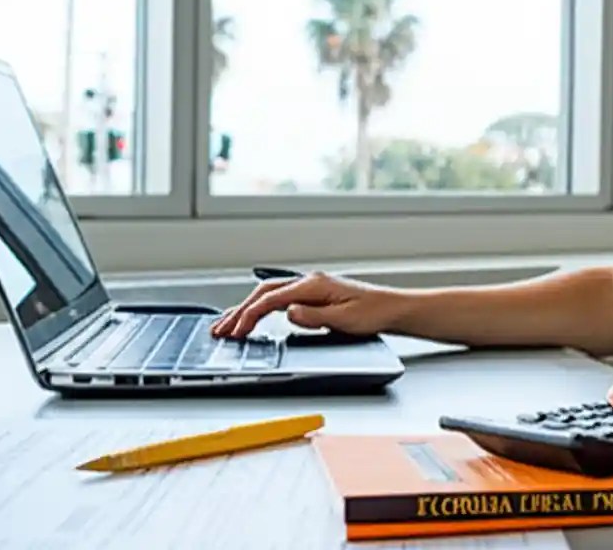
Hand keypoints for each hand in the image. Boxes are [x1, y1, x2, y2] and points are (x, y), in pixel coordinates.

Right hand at [209, 271, 406, 338]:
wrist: (392, 308)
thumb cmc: (373, 313)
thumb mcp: (344, 319)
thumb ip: (314, 316)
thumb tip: (288, 312)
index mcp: (314, 285)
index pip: (272, 299)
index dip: (250, 315)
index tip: (236, 330)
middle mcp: (309, 282)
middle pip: (264, 293)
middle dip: (240, 311)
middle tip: (220, 329)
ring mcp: (310, 287)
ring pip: (270, 295)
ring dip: (248, 309)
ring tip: (228, 324)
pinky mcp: (314, 294)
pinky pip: (280, 299)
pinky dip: (262, 308)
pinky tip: (254, 316)